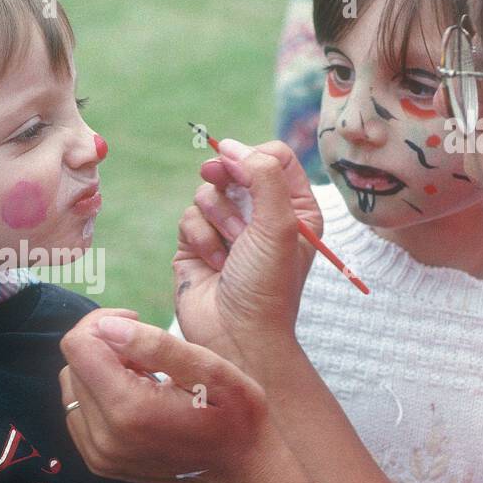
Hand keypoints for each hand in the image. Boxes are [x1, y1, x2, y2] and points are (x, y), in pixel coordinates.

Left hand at [58, 308, 272, 482]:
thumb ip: (156, 345)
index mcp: (128, 410)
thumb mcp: (210, 370)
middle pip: (74, 363)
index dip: (103, 322)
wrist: (240, 473)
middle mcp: (103, 437)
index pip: (78, 346)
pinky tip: (135, 398)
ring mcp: (97, 454)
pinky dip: (100, 395)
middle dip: (107, 347)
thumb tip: (106, 327)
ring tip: (144, 376)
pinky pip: (78, 410)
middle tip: (150, 357)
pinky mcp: (97, 461)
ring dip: (102, 370)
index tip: (137, 323)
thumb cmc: (235, 417)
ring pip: (72, 385)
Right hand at [174, 138, 319, 372]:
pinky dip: (199, 237)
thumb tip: (230, 146)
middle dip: (228, 180)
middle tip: (219, 180)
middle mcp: (260, 216)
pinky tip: (214, 263)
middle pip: (235, 168)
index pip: (273, 157)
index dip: (253, 156)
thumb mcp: (280, 224)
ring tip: (231, 248)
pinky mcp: (196, 245)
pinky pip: (188, 217)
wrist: (237, 337)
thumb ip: (263, 174)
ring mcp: (226, 230)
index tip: (241, 168)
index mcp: (294, 208)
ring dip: (217, 217)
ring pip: (207, 192)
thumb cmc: (268, 286)